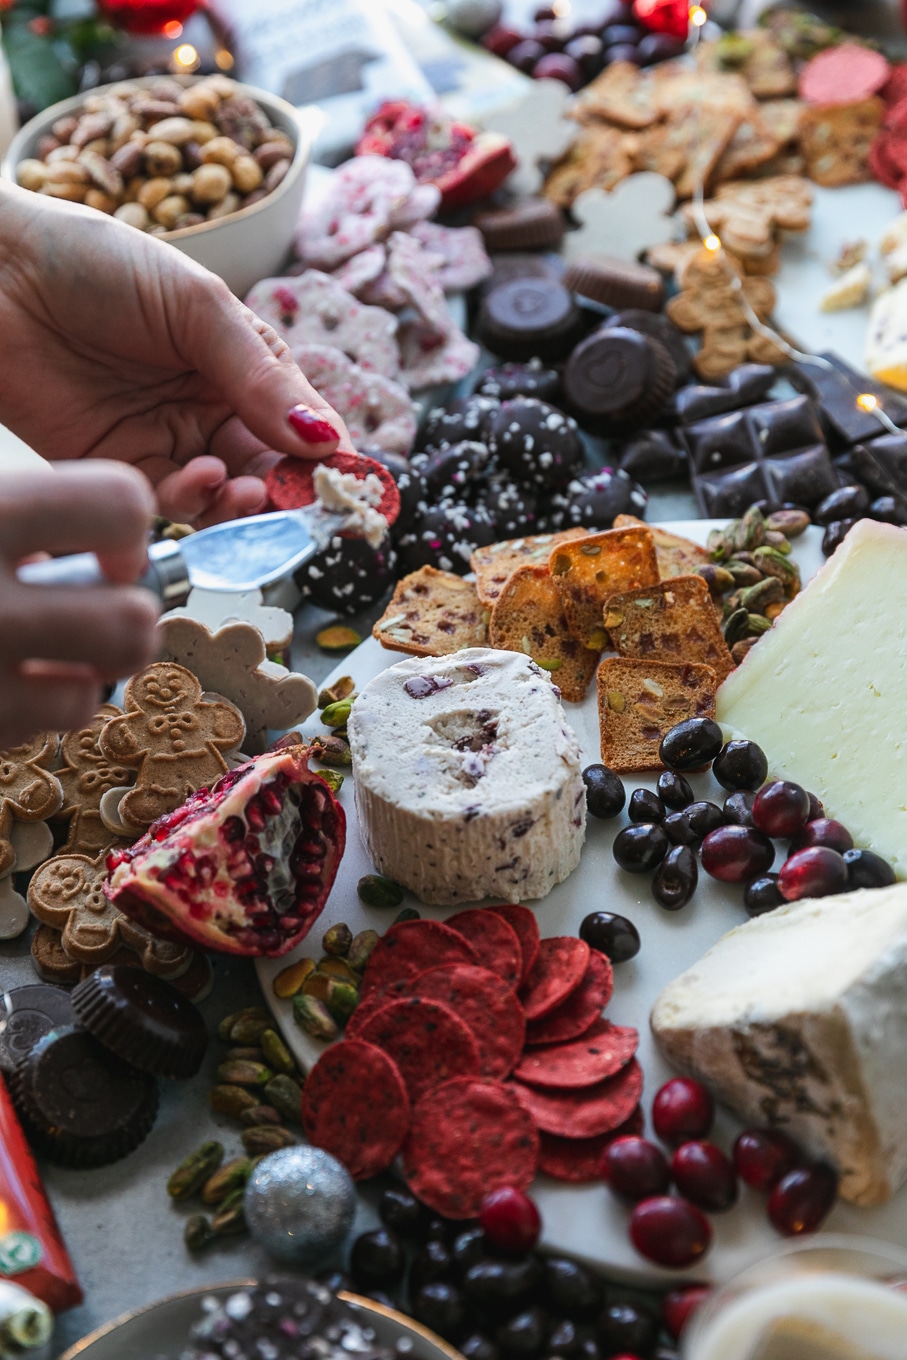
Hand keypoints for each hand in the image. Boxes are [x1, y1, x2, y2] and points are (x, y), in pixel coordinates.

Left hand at [0, 183, 353, 526]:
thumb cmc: (94, 264)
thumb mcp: (196, 307)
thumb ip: (261, 376)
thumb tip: (326, 440)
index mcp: (245, 366)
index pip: (304, 424)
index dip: (331, 460)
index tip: (351, 489)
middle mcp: (212, 410)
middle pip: (271, 471)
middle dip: (289, 493)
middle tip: (300, 504)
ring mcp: (167, 442)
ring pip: (225, 497)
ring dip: (243, 504)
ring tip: (245, 491)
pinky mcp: (120, 469)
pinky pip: (169, 505)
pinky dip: (192, 504)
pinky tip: (198, 480)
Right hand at [0, 462, 158, 745]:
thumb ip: (32, 514)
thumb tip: (123, 555)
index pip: (121, 504)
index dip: (129, 530)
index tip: (111, 549)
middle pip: (133, 618)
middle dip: (126, 615)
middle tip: (92, 610)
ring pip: (103, 684)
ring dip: (89, 666)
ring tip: (46, 646)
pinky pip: (57, 720)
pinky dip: (42, 701)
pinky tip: (8, 674)